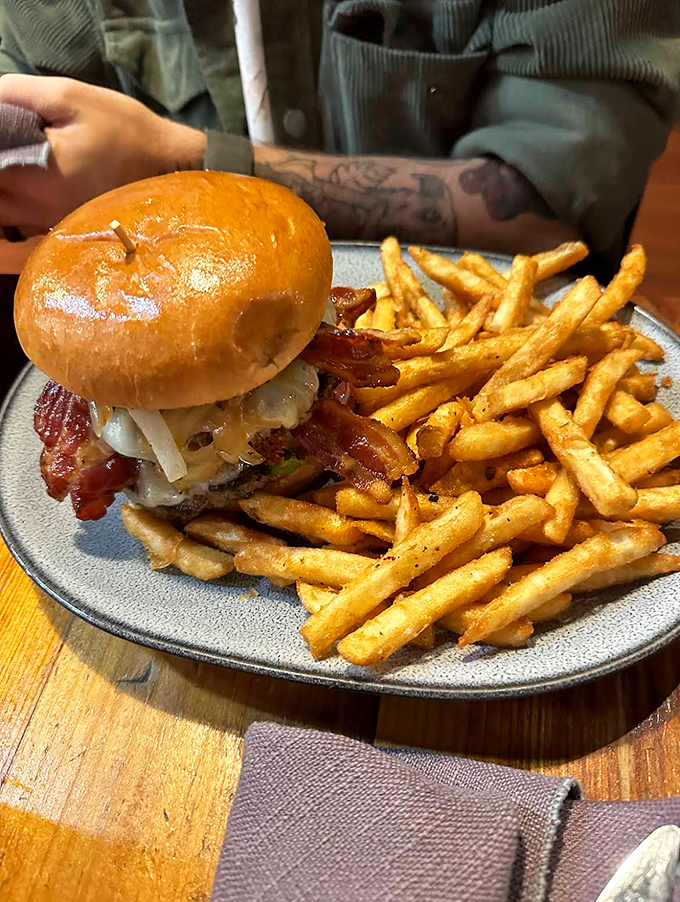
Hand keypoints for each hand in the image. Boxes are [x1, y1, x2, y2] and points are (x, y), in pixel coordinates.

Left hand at [0, 74, 206, 230]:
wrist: (171, 169)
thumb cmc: (124, 130)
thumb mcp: (70, 96)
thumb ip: (17, 94)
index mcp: (32, 175)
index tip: (5, 131)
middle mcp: (34, 210)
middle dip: (0, 170)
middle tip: (12, 147)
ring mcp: (49, 226)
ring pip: (4, 215)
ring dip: (5, 193)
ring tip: (19, 168)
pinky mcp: (62, 231)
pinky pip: (22, 226)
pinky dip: (15, 210)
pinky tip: (28, 188)